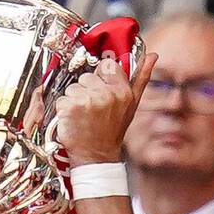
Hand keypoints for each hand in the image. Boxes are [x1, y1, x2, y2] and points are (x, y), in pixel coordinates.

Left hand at [54, 52, 156, 167]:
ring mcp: (86, 100)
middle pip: (87, 77)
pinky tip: (73, 120)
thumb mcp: (132, 105)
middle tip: (92, 109)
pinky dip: (64, 109)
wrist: (96, 157)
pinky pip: (62, 99)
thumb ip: (141, 78)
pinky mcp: (69, 108)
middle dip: (87, 90)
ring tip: (83, 116)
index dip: (101, 78)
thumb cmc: (112, 132)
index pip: (106, 66)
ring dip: (74, 100)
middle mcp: (105, 94)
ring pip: (73, 87)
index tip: (101, 91)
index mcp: (122, 91)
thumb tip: (152, 56)